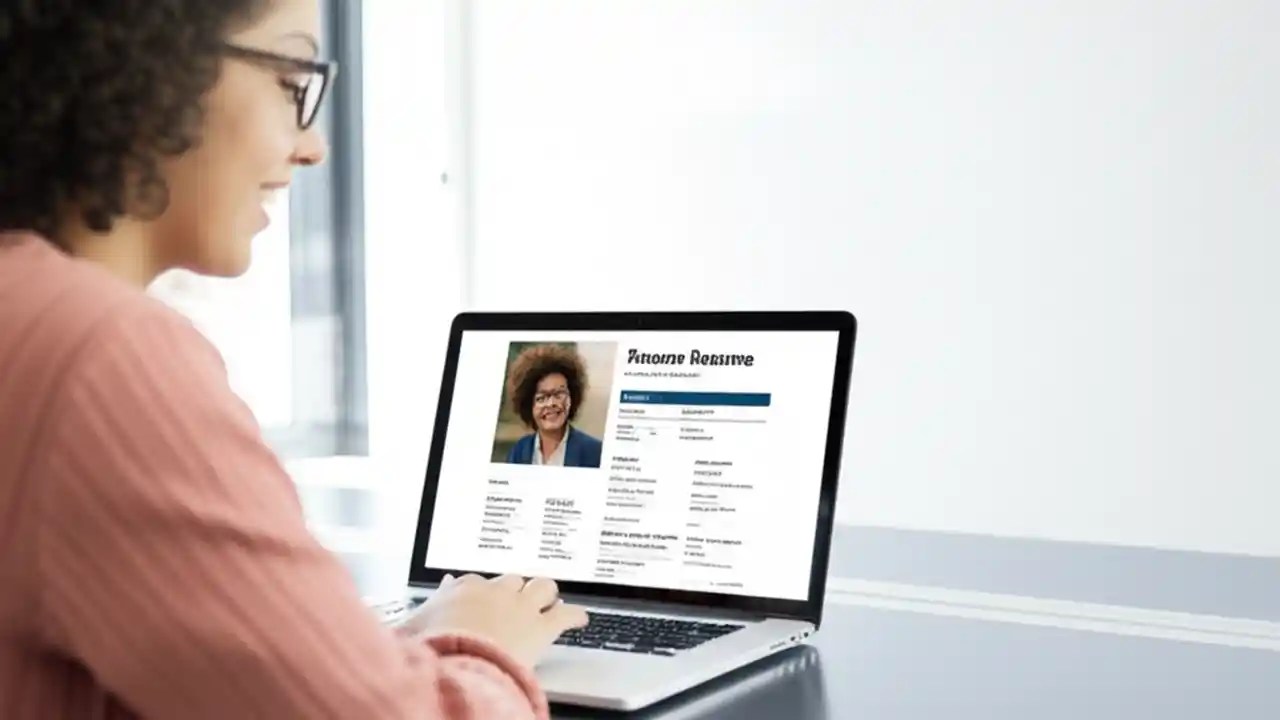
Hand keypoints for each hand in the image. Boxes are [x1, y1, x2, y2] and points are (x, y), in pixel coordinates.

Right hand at [399, 574, 588, 667]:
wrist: (459, 661)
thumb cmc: (432, 649)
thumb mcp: (406, 632)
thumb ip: (405, 623)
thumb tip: (392, 622)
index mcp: (461, 591)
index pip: (472, 582)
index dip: (478, 589)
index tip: (478, 592)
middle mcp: (493, 592)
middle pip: (510, 579)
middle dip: (515, 588)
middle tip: (518, 596)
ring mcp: (519, 607)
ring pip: (541, 587)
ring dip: (546, 592)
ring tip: (551, 597)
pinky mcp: (541, 627)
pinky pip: (565, 615)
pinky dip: (575, 616)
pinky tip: (581, 618)